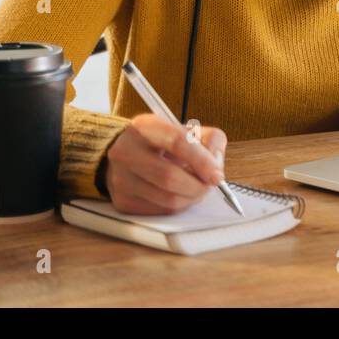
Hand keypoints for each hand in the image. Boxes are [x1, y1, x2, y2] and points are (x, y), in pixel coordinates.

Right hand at [101, 114, 227, 213]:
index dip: (202, 161)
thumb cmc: (163, 143)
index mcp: (145, 127)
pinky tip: (179, 195)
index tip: (217, 176)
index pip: (177, 142)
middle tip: (209, 186)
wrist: (125, 153)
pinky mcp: (122, 201)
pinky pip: (159, 211)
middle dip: (198, 186)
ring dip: (191, 198)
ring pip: (167, 199)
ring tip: (196, 189)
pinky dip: (177, 206)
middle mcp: (126, 152)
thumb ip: (211, 140)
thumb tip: (216, 165)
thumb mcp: (187, 129)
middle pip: (170, 177)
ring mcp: (120, 178)